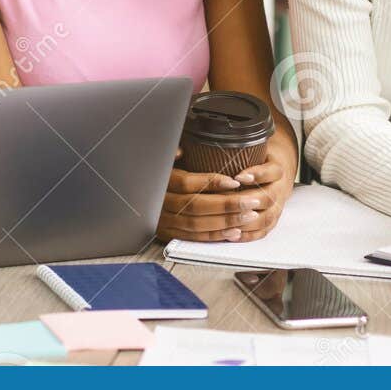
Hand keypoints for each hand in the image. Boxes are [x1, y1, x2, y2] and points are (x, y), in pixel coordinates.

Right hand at [157, 149, 293, 242]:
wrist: (139, 196)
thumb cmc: (161, 173)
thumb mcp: (164, 159)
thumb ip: (172, 153)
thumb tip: (181, 151)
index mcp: (159, 182)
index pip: (186, 183)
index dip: (211, 183)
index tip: (234, 182)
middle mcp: (159, 203)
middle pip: (194, 206)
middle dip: (227, 205)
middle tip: (251, 201)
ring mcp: (163, 221)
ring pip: (196, 224)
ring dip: (226, 222)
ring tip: (249, 215)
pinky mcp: (168, 233)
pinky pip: (194, 238)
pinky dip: (215, 236)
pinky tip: (234, 231)